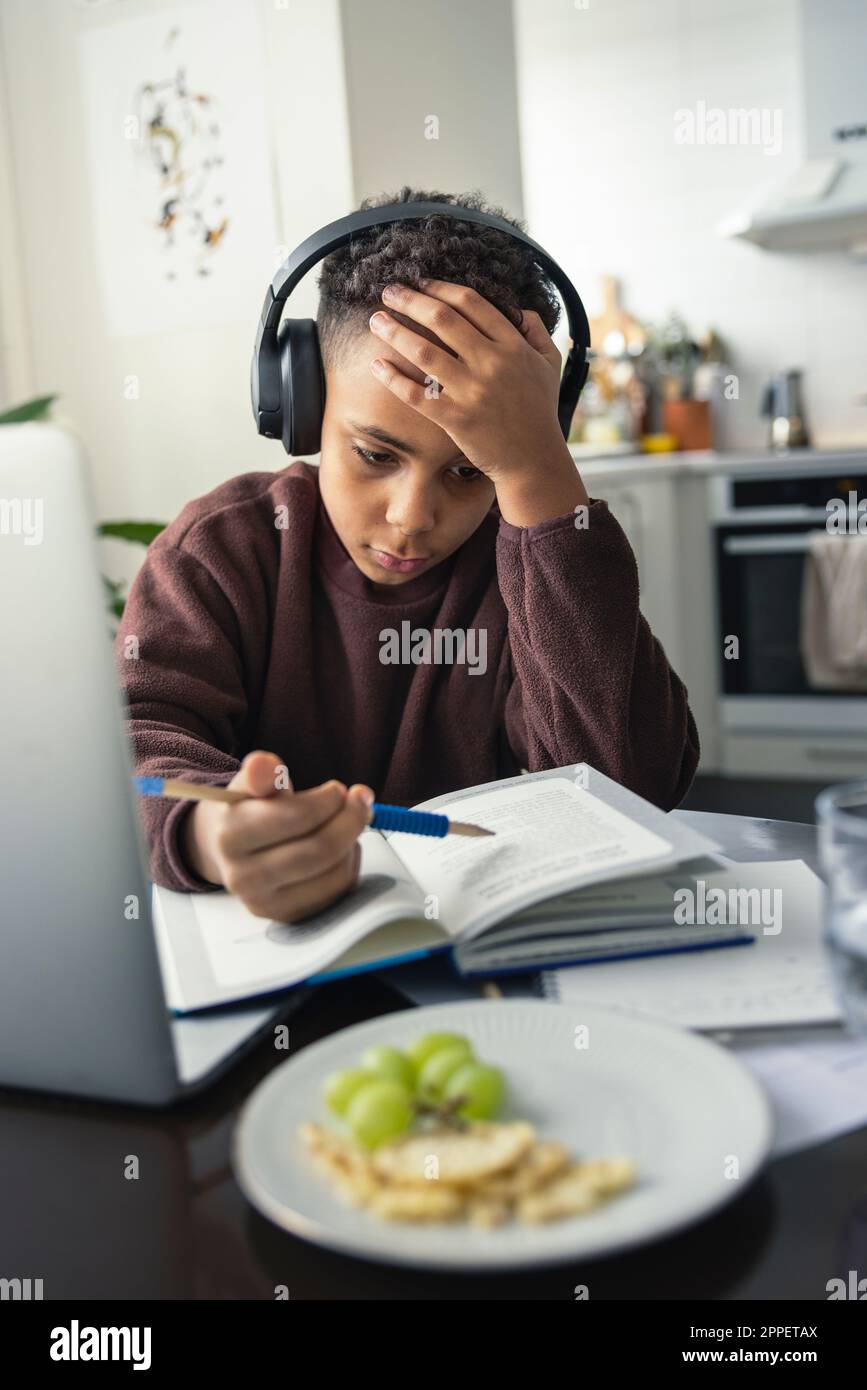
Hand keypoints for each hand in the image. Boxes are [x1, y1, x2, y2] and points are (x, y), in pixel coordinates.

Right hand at [181, 751, 373, 923]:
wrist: (228, 851)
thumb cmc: (247, 811)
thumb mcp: (248, 785)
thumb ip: (259, 773)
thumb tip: (264, 763)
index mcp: (230, 837)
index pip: (295, 817)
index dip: (328, 800)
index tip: (339, 789)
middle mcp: (243, 877)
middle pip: (319, 850)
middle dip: (351, 819)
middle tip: (360, 800)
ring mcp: (265, 903)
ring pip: (335, 872)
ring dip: (352, 841)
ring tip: (343, 822)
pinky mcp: (287, 916)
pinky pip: (338, 891)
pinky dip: (349, 863)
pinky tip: (340, 848)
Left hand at [368, 278, 570, 483]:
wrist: (534, 460)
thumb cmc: (540, 410)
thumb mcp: (550, 363)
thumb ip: (536, 329)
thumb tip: (516, 308)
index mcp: (513, 345)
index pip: (470, 303)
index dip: (440, 288)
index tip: (420, 282)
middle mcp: (492, 363)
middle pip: (441, 318)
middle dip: (409, 300)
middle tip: (389, 292)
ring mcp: (472, 391)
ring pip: (424, 351)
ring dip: (394, 331)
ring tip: (376, 320)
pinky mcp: (456, 419)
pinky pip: (417, 394)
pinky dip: (393, 378)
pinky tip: (376, 365)